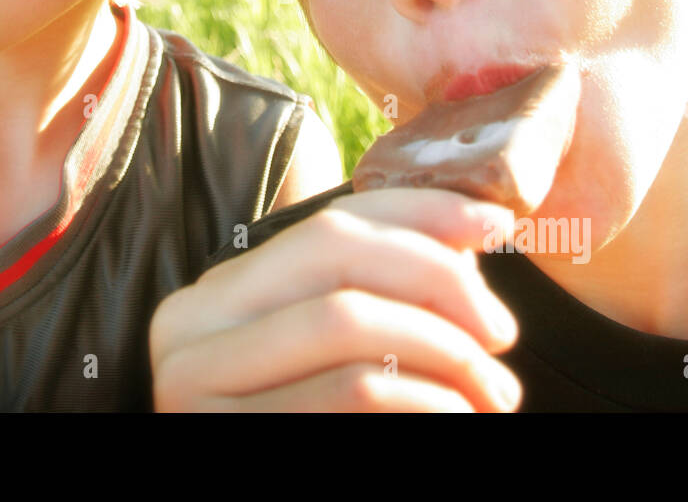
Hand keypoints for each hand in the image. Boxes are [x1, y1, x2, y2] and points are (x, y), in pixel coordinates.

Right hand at [151, 189, 521, 410]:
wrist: (264, 494)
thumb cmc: (315, 430)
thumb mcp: (334, 356)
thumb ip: (382, 290)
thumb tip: (479, 224)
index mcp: (213, 296)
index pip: (326, 225)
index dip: (419, 214)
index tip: (497, 226)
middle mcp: (186, 328)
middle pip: (336, 257)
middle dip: (437, 280)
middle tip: (501, 331)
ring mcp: (196, 386)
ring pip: (347, 320)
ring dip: (444, 348)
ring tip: (493, 390)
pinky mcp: (230, 434)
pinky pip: (352, 390)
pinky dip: (426, 396)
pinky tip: (459, 414)